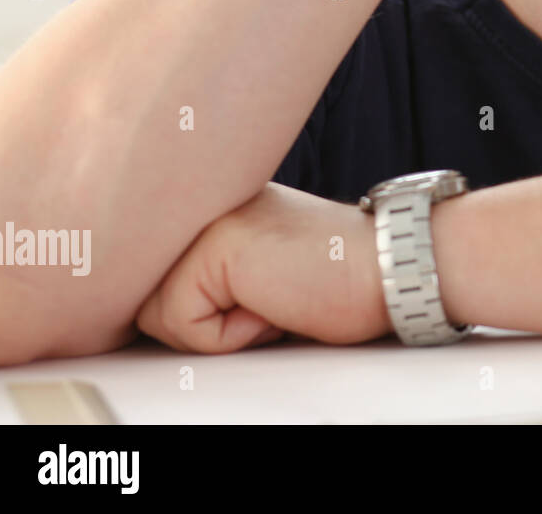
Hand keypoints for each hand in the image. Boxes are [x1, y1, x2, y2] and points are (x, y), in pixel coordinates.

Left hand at [136, 184, 389, 352]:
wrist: (395, 266)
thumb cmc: (347, 279)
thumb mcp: (266, 272)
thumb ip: (214, 275)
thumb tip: (159, 314)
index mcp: (218, 205)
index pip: (156, 274)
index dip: (188, 312)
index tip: (246, 309)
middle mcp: (207, 205)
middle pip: (147, 297)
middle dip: (198, 323)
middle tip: (264, 307)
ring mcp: (207, 221)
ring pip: (155, 314)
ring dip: (214, 330)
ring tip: (272, 303)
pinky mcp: (214, 249)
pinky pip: (181, 322)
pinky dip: (227, 336)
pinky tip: (274, 306)